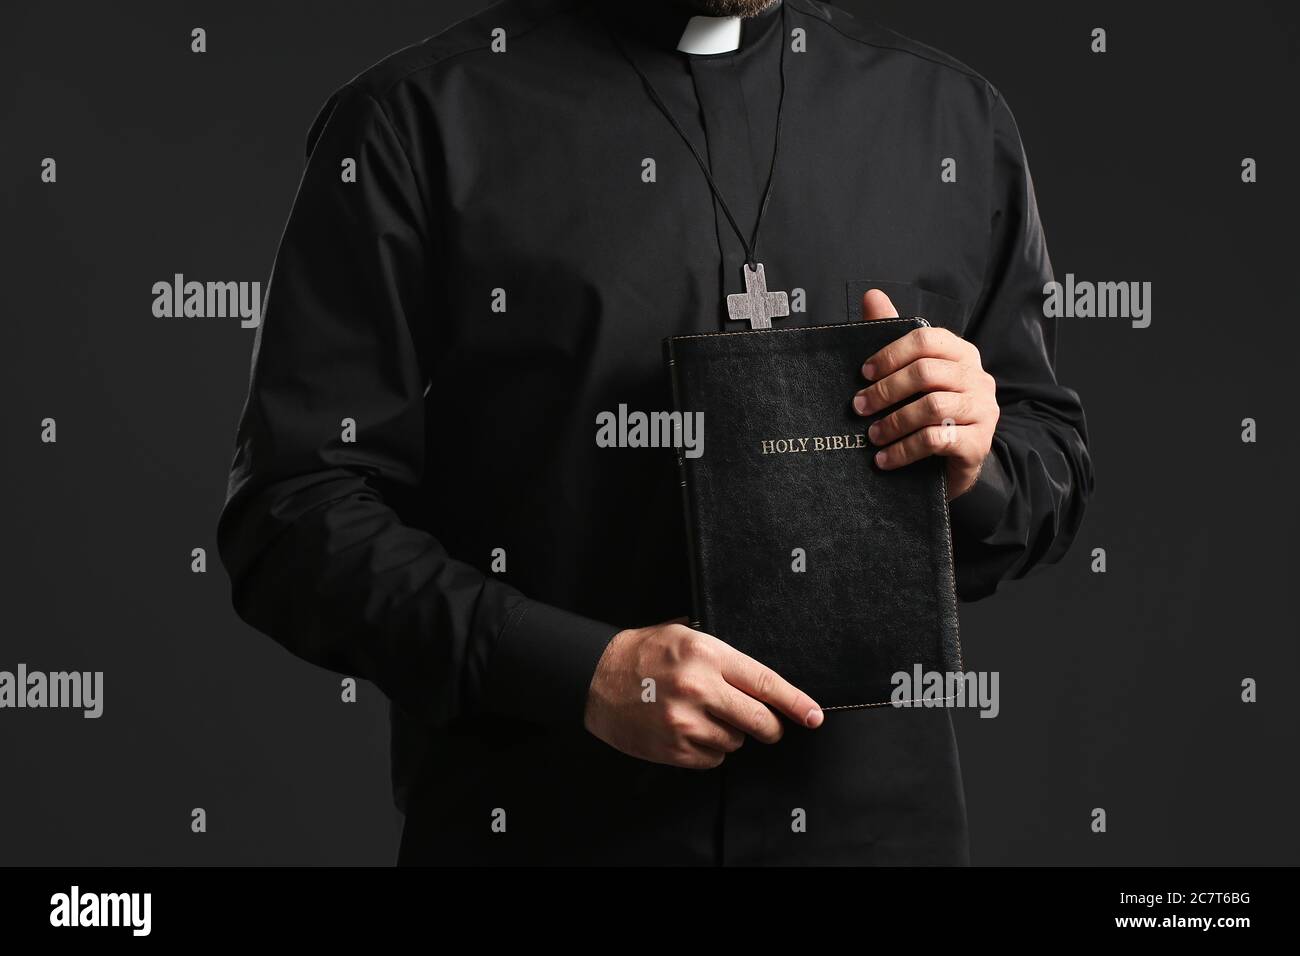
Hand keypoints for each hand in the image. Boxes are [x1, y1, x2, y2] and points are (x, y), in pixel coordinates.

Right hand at [583, 618, 823, 769]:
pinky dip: (708, 749)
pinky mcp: (672, 748)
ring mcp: (685, 721)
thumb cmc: (643, 653)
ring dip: (730, 734)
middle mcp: (698, 688)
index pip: (764, 682)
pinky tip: (689, 731)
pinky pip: (712, 758)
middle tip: (769, 727)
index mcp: (706, 654)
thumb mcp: (683, 635)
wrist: (595, 678)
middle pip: (758, 719)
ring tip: (703, 716)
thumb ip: (722, 654)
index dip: (795, 702)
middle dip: (770, 727)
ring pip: (736, 741)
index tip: (814, 716)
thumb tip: (761, 680)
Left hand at [853, 289, 998, 499]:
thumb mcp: (910, 374)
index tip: (862, 373)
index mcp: (961, 354)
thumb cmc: (929, 411)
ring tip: (871, 436)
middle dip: (886, 390)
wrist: (955, 462)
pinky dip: (904, 449)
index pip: (926, 339)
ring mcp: (983, 410)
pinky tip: (885, 459)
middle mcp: (977, 377)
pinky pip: (937, 439)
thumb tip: (871, 295)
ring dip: (894, 422)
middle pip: (926, 372)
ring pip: (932, 406)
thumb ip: (892, 336)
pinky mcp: (979, 442)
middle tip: (859, 407)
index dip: (890, 354)